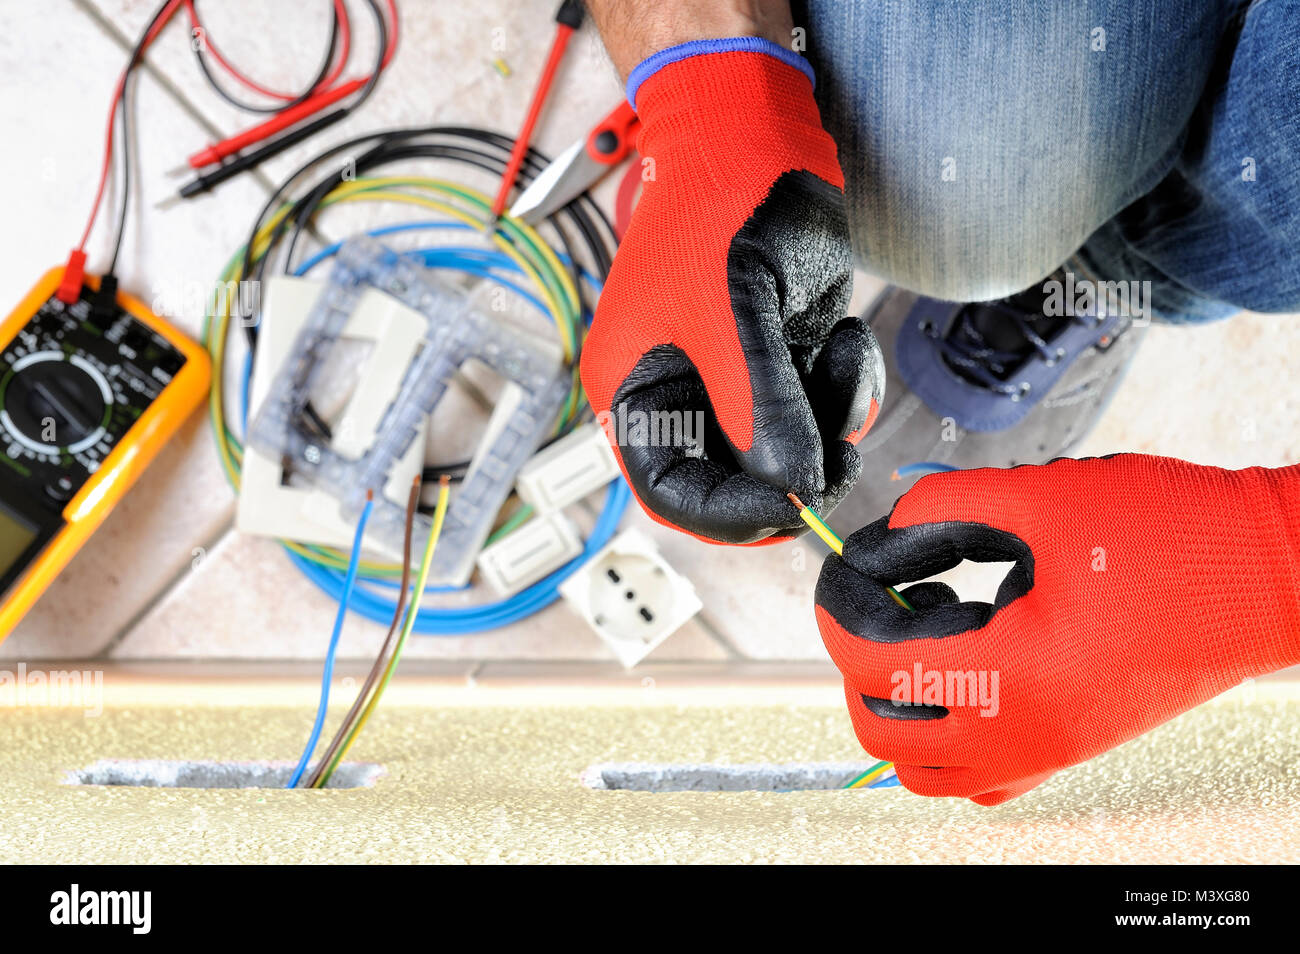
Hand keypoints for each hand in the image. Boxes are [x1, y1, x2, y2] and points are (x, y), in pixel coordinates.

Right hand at [581, 41, 883, 544]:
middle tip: (835, 455)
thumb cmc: (719, 203)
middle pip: (736, 483)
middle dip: (791, 474)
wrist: (760, 132)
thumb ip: (758, 408)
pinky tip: (841, 342)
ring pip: (789, 454)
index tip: (790, 504)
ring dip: (829, 426)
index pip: (672, 491)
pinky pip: (822, 415)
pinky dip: (845, 393)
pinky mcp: (786, 364)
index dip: (727, 512)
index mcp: (639, 390)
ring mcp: (738, 382)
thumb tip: (791, 489)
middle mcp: (686, 395)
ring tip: (836, 362)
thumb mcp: (731, 312)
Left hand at [814, 454, 1299, 804]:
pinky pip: (976, 776)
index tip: (850, 562)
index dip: (842, 603)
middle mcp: (1022, 735)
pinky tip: (971, 661)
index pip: (871, 661)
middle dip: (861, 656)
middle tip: (891, 594)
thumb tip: (889, 523)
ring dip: (899, 701)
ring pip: (922, 768)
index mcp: (1012, 677)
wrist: (1271, 575)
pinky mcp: (1069, 750)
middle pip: (880, 727)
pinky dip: (946, 734)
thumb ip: (943, 506)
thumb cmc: (1175, 536)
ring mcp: (1046, 753)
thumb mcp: (1042, 497)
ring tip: (935, 626)